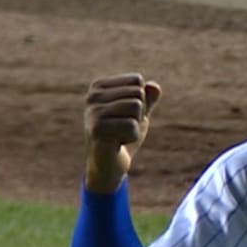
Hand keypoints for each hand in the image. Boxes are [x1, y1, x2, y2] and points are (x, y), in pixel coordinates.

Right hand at [83, 73, 161, 192]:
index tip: (125, 115)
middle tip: (122, 127)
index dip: (140, 101)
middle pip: (138, 94)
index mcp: (99, 86)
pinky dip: (132, 137)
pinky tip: (117, 143)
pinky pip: (132, 126)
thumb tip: (154, 87)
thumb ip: (148, 98)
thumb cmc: (123, 136)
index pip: (137, 81)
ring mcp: (92, 112)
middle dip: (138, 114)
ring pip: (136, 107)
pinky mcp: (97, 129)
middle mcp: (92, 96)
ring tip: (119, 134)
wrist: (108, 165)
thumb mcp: (139, 114)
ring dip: (135, 125)